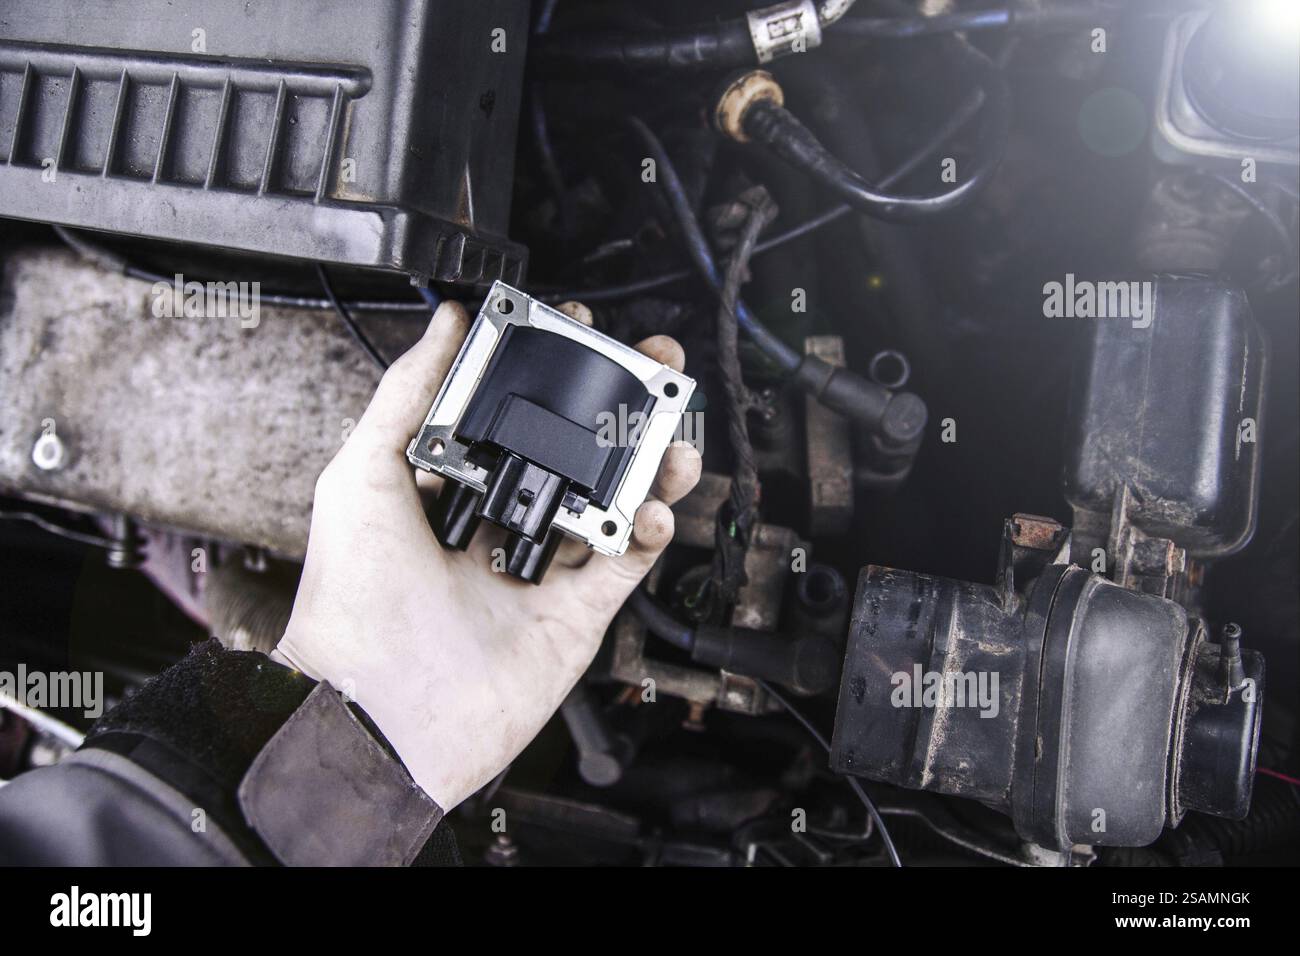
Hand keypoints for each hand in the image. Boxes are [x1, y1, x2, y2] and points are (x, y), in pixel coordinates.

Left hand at [274, 301, 700, 810]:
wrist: (377, 711)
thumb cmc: (354, 603)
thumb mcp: (361, 476)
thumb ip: (408, 393)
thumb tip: (444, 323)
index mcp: (454, 484)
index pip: (518, 413)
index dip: (555, 371)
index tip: (582, 333)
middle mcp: (503, 522)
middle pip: (579, 452)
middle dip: (622, 408)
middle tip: (655, 370)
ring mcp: (542, 568)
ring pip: (613, 502)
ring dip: (651, 465)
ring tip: (672, 436)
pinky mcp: (575, 614)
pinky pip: (625, 563)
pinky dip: (648, 531)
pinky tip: (652, 508)